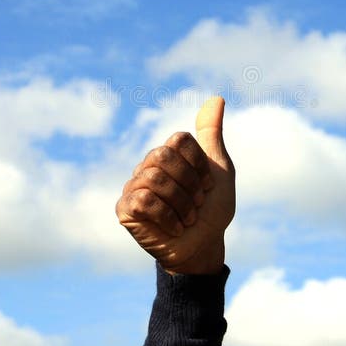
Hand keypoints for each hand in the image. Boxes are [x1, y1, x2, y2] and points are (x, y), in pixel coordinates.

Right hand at [115, 97, 234, 273]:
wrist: (204, 247)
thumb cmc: (212, 209)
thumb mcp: (220, 170)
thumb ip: (212, 134)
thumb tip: (217, 98)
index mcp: (169, 153)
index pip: (179, 139)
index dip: (198, 165)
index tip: (207, 186)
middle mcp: (148, 165)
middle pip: (164, 155)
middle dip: (189, 184)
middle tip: (197, 204)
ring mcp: (134, 185)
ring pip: (155, 179)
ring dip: (181, 204)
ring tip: (187, 218)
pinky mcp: (124, 208)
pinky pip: (143, 200)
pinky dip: (167, 217)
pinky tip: (174, 227)